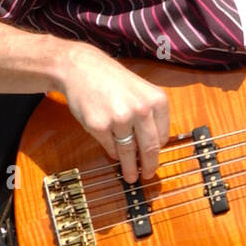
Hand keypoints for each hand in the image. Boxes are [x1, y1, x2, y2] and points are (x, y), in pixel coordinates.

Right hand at [58, 42, 170, 182]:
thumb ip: (151, 115)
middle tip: (148, 175)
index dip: (158, 150)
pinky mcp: (99, 126)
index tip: (155, 159)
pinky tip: (114, 154)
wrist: (82, 69)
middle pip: (150, 148)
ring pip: (129, 152)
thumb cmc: (113, 81)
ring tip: (131, 176)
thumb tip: (155, 146)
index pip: (163, 136)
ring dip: (130, 168)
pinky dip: (113, 153)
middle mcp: (141, 109)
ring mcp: (120, 118)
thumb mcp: (142, 91)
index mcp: (157, 100)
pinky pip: (110, 147)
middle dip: (149, 166)